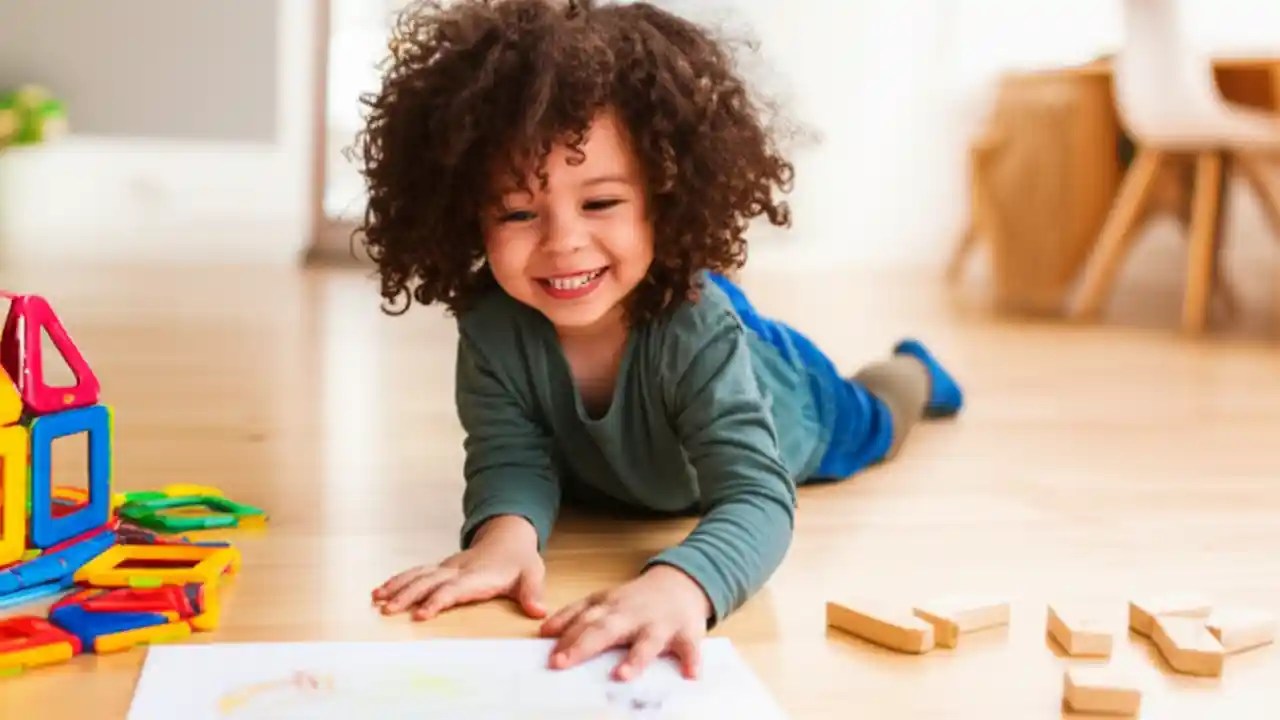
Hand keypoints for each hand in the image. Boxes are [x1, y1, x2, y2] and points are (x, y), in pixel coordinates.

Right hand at [371, 516, 545, 620]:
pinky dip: (397, 581)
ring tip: (377, 600)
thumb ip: (532, 593)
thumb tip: (539, 611)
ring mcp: (446, 567)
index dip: (437, 600)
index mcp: (477, 574)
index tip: (421, 614)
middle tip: (388, 610)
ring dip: (397, 587)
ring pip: (417, 575)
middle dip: (407, 595)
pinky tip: (380, 591)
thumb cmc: (519, 560)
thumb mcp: (532, 574)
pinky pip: (415, 573)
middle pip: (428, 582)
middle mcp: (457, 569)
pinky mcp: (440, 568)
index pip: (453, 588)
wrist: (508, 537)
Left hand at [539, 564, 711, 680]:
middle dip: (584, 646)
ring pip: (647, 641)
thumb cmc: (636, 599)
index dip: (567, 637)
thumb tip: (545, 632)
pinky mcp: (686, 633)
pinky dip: (692, 661)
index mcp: (611, 606)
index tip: (551, 657)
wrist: (681, 582)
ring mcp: (660, 624)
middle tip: (563, 663)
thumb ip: (576, 614)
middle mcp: (632, 614)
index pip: (585, 620)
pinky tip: (691, 675)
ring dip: (636, 658)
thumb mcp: (604, 600)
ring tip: (623, 675)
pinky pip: (690, 648)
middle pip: (606, 629)